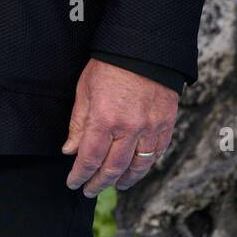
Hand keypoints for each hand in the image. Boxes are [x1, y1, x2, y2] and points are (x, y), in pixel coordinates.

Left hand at [61, 58, 178, 195]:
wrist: (145, 47)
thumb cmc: (110, 64)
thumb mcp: (85, 89)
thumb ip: (78, 123)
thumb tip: (70, 150)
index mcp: (105, 119)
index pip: (90, 158)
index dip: (80, 175)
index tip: (73, 182)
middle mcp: (129, 128)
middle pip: (113, 168)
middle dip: (99, 183)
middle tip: (89, 189)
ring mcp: (150, 128)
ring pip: (137, 166)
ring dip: (124, 180)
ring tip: (115, 185)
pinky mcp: (166, 124)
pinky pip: (157, 153)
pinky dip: (146, 165)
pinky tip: (137, 168)